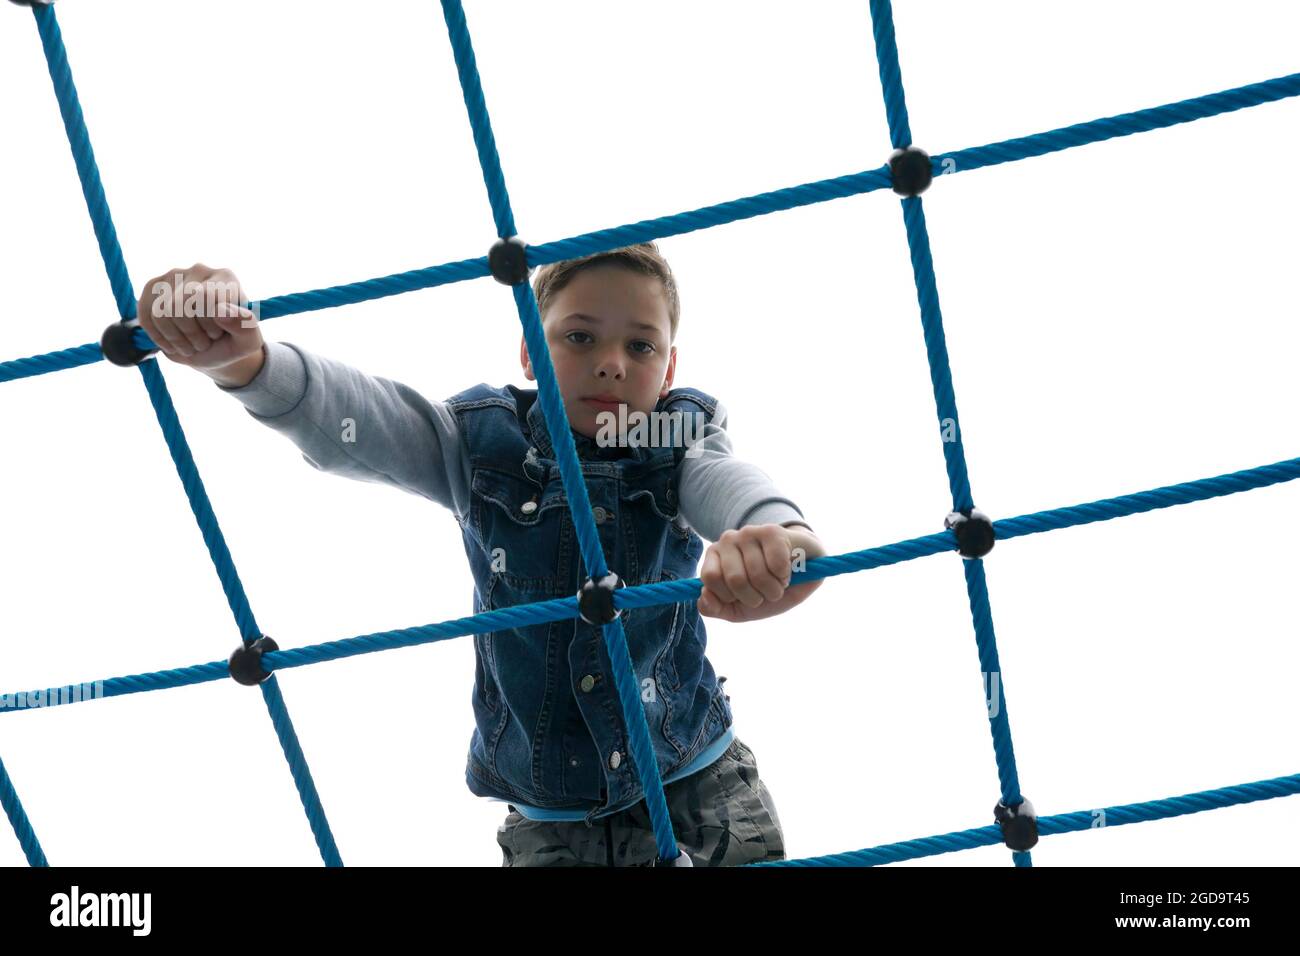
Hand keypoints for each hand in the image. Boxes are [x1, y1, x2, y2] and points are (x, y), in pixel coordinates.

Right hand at [137, 263, 264, 380]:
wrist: (209, 348)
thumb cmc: (231, 342)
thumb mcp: (247, 342)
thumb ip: (245, 327)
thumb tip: (222, 311)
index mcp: (226, 278)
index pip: (205, 297)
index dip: (208, 324)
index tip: (217, 334)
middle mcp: (199, 270)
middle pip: (180, 306)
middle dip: (192, 335)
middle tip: (203, 343)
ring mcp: (173, 275)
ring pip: (161, 312)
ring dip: (176, 339)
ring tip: (191, 344)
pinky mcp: (153, 287)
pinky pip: (146, 315)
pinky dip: (159, 337)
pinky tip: (173, 343)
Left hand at [696, 524, 825, 622]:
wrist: (800, 568)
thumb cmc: (765, 588)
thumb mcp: (736, 607)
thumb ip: (713, 608)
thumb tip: (704, 596)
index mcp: (714, 555)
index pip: (710, 578)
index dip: (729, 596)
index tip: (741, 595)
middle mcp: (728, 539)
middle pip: (734, 579)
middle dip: (754, 597)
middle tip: (764, 592)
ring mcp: (750, 533)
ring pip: (758, 574)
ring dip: (773, 590)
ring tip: (778, 583)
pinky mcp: (772, 531)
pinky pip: (776, 565)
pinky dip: (785, 577)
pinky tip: (786, 571)